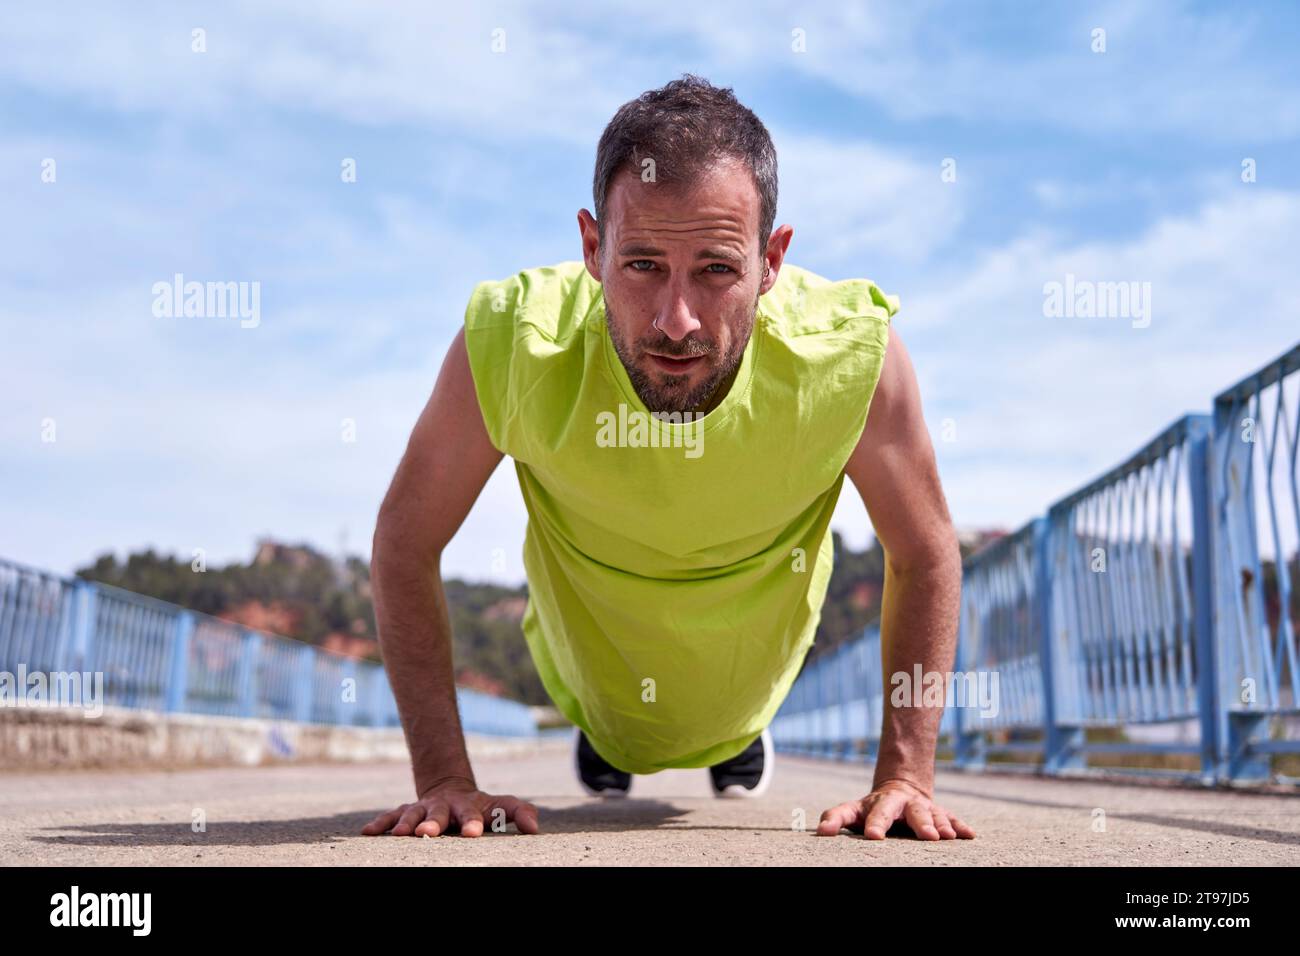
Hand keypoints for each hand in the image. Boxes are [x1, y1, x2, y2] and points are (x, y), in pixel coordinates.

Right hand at [361, 776, 539, 836]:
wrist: (452, 789)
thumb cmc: (481, 806)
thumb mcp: (501, 807)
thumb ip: (520, 812)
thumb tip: (534, 828)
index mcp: (469, 806)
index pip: (474, 814)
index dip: (474, 822)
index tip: (474, 833)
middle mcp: (444, 805)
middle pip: (439, 813)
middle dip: (433, 822)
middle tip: (428, 832)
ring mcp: (424, 807)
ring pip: (412, 813)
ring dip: (405, 823)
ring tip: (400, 834)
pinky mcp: (406, 811)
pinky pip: (391, 816)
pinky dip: (380, 823)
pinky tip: (367, 832)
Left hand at [816, 778, 974, 839]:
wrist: (900, 788)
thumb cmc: (871, 809)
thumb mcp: (852, 811)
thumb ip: (835, 818)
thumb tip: (820, 832)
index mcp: (880, 804)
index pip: (876, 813)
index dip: (875, 824)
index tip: (874, 837)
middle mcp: (903, 804)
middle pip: (912, 812)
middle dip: (920, 823)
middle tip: (927, 836)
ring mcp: (923, 808)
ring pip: (934, 814)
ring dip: (941, 825)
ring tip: (947, 836)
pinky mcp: (939, 813)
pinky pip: (952, 819)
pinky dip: (960, 826)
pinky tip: (969, 835)